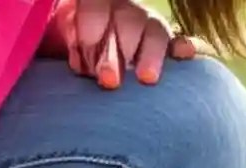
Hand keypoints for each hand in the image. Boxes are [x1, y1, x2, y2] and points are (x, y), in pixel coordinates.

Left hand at [41, 0, 197, 89]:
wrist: (87, 54)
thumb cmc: (69, 51)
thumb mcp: (59, 41)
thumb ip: (63, 44)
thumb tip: (61, 55)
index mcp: (95, 4)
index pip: (97, 3)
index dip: (93, 21)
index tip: (86, 45)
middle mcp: (123, 10)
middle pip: (127, 20)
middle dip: (117, 51)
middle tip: (109, 81)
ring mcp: (146, 25)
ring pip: (154, 31)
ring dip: (150, 55)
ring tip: (146, 79)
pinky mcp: (166, 45)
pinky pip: (178, 42)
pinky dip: (183, 47)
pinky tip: (186, 54)